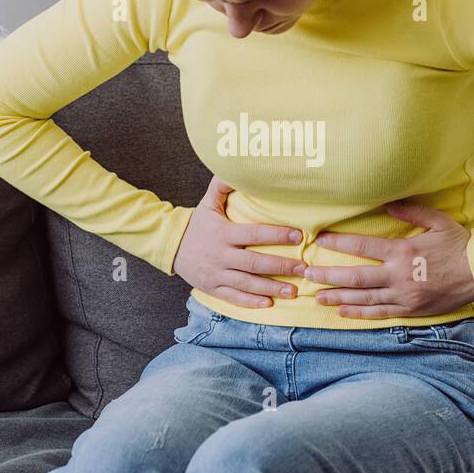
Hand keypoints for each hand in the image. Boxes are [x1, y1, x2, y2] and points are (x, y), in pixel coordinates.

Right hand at [173, 176, 307, 308]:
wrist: (170, 246)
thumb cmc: (197, 224)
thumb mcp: (208, 203)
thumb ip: (222, 186)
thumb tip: (233, 168)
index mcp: (223, 234)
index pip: (254, 234)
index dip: (277, 235)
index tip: (299, 236)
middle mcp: (220, 255)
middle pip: (254, 262)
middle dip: (280, 266)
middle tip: (303, 268)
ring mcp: (216, 274)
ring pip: (246, 283)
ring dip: (271, 288)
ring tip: (293, 290)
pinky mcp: (211, 288)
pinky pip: (233, 298)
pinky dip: (251, 302)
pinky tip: (269, 304)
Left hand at [305, 199, 473, 318]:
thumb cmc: (459, 244)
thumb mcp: (437, 221)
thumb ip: (411, 211)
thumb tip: (387, 203)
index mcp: (403, 250)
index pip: (363, 247)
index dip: (338, 243)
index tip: (319, 240)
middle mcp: (399, 275)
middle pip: (356, 277)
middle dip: (328, 275)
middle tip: (306, 274)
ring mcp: (404, 295)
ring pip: (364, 298)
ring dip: (338, 297)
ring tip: (317, 297)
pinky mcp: (410, 309)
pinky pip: (380, 313)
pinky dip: (360, 313)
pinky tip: (343, 312)